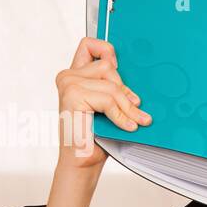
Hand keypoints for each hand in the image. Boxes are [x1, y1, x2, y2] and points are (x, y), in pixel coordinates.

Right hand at [54, 36, 149, 168]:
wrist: (82, 162)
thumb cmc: (97, 136)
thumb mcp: (110, 105)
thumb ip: (114, 87)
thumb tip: (139, 77)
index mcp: (75, 74)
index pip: (90, 45)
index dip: (107, 50)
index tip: (119, 65)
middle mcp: (68, 76)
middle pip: (108, 67)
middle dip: (125, 91)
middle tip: (136, 110)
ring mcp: (68, 84)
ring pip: (111, 85)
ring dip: (127, 106)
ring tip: (135, 121)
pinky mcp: (72, 94)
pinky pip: (108, 99)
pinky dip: (121, 115)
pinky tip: (128, 126)